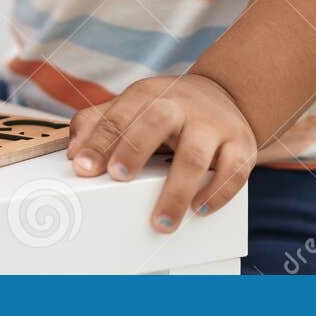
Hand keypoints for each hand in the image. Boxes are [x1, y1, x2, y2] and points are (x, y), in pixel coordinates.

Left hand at [67, 73, 255, 231]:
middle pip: (156, 121)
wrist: (224, 95)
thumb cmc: (167, 110)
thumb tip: (74, 153)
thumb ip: (98, 123)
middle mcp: (181, 105)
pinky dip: (217, 193)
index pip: (119, 115)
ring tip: (160, 221)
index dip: (99, 141)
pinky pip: (234, 170)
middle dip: (134, 149)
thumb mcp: (133, 107)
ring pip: (195, 154)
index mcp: (149, 94)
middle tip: (117, 177)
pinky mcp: (242, 144)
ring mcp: (214, 124)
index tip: (83, 167)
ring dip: (176, 190)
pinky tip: (199, 209)